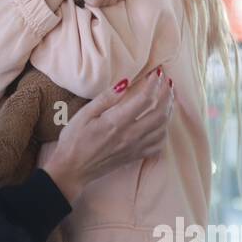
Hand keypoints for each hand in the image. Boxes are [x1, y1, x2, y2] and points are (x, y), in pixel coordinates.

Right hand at [41, 70, 172, 205]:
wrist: (72, 169)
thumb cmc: (74, 140)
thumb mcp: (84, 114)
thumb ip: (106, 98)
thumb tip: (125, 82)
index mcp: (117, 122)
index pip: (145, 99)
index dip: (154, 83)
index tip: (157, 73)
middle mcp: (130, 135)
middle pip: (160, 113)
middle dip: (167, 94)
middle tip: (167, 81)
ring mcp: (135, 147)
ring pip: (163, 128)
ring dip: (169, 111)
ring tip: (168, 98)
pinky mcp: (135, 156)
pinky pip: (158, 144)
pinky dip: (165, 131)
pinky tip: (162, 123)